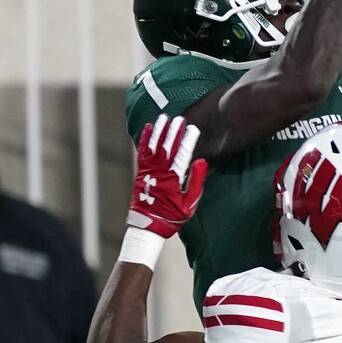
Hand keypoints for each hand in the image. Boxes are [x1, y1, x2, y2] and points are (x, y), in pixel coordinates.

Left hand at [127, 114, 206, 237]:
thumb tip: (201, 161)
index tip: (193, 128)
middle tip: (180, 118)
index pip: (182, 155)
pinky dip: (145, 139)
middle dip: (173, 131)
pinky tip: (149, 128)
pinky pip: (142, 152)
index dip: (188, 140)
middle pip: (167, 147)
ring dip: (159, 130)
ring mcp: (148, 171)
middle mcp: (159, 172)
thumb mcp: (189, 203)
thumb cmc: (172, 215)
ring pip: (153, 146)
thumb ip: (196, 182)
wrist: (148, 225)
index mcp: (173, 179)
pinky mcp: (140, 171)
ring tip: (164, 117)